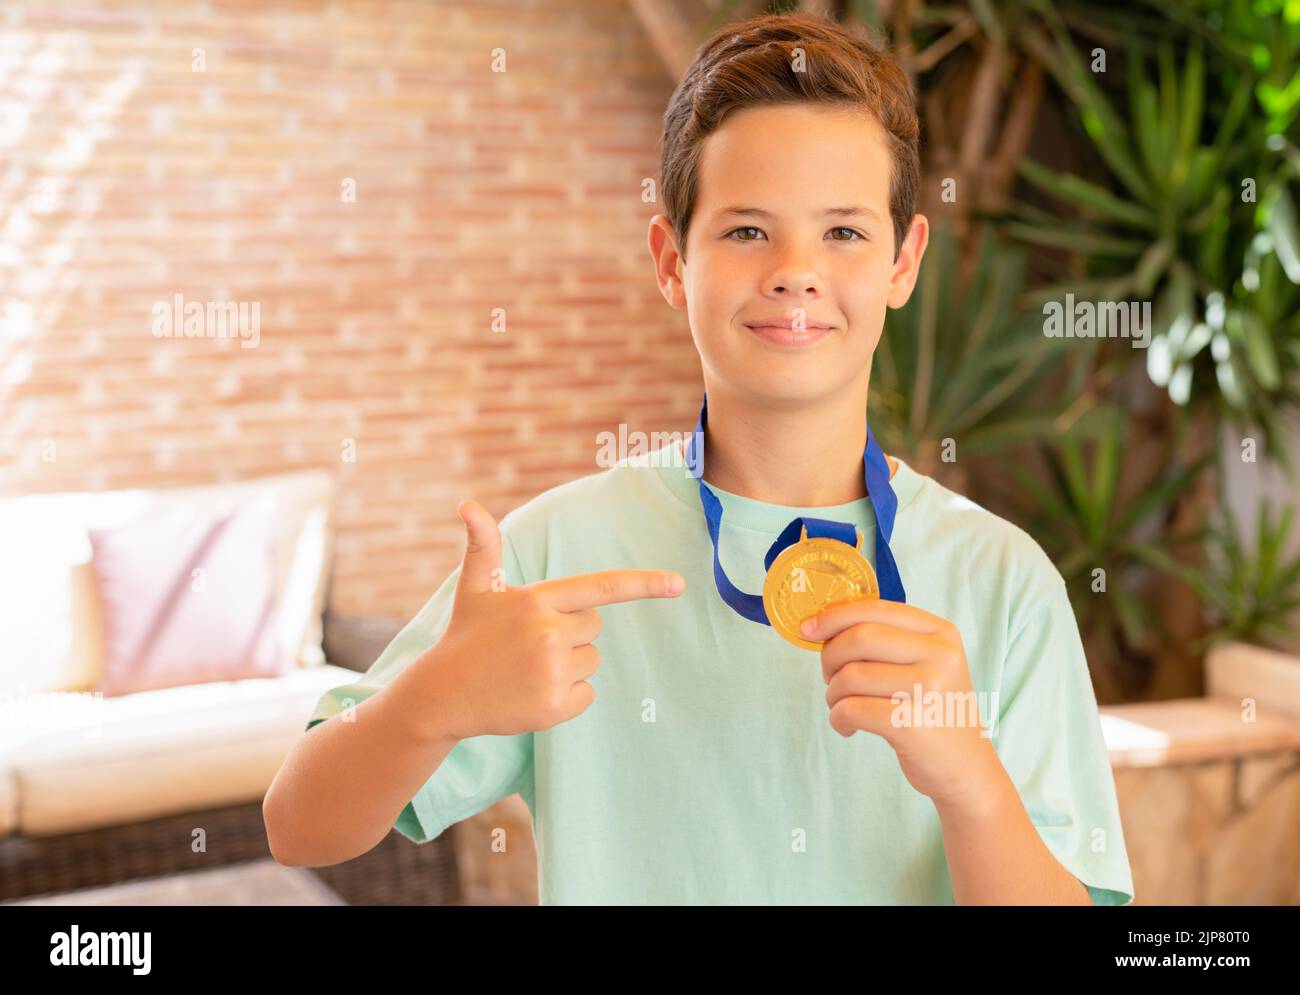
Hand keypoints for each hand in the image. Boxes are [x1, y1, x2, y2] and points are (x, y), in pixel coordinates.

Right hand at [420, 499, 685, 739]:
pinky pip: (586, 693)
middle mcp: (549, 634)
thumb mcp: (475, 587)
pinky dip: (566, 695)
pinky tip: (532, 692)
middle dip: (570, 631)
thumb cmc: (465, 635)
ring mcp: (552, 672)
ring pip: (591, 660)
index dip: (643, 584)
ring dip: (569, 664)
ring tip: (527, 667)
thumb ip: (482, 545)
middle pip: (595, 627)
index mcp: (538, 600)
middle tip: (530, 642)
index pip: (602, 587)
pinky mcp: (555, 707)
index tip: (678, 583)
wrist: (441, 695)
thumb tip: (466, 504)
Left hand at [800, 598, 1001, 809]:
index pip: (876, 609)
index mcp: (940, 633)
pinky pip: (852, 709)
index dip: (834, 616)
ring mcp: (930, 688)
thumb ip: (885, 640)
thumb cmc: (932, 711)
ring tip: (842, 707)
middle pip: (859, 638)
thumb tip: (819, 625)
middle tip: (829, 678)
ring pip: (851, 675)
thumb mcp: (925, 664)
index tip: (808, 629)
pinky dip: (839, 718)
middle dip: (830, 657)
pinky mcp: (913, 723)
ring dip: (833, 694)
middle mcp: (940, 655)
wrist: (967, 767)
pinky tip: (847, 727)